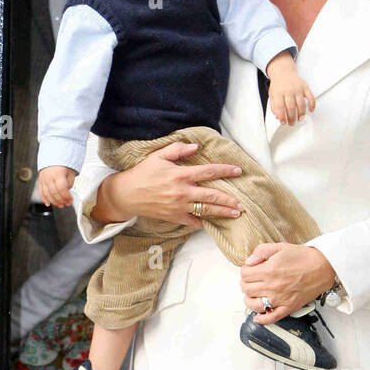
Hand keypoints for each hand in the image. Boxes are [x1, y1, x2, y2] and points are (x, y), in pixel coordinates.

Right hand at [39, 165, 76, 208]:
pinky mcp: (40, 181)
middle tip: (66, 203)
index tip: (70, 200)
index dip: (67, 197)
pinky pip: (40, 192)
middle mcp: (49, 176)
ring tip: (60, 204)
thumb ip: (69, 183)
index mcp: (58, 173)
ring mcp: (43, 179)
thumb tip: (67, 193)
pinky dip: (44, 199)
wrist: (53, 156)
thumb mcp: (70, 172)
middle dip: (61, 200)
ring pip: (47, 194)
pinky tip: (48, 203)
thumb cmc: (63, 164)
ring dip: (54, 202)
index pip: (62, 189)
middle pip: (54, 193)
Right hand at [91, 141, 244, 227]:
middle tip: (242, 203)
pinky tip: (214, 223)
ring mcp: (179, 206)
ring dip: (223, 212)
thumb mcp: (159, 156)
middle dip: (229, 199)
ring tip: (236, 214)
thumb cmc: (143, 173)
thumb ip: (178, 149)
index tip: (238, 171)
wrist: (127, 194)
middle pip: (213, 195)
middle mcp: (183, 191)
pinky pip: (193, 222)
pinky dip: (203, 223)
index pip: (209, 171)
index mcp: (181, 174)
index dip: (225, 170)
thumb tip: (196, 146)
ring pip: (207, 210)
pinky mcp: (174, 217)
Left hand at [240, 241, 335, 323]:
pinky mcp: (288, 307)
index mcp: (269, 270)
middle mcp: (272, 286)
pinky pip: (271, 318)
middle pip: (246, 289)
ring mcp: (280, 299)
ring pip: (254, 305)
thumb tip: (249, 261)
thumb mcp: (281, 247)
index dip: (245, 270)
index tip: (250, 270)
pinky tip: (257, 317)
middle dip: (246, 283)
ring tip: (253, 295)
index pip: (244, 274)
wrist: (323, 267)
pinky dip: (262, 319)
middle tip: (252, 281)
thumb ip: (262, 251)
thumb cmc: (304, 257)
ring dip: (249, 300)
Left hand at [266, 51, 315, 124]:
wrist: (283, 71)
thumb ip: (274, 106)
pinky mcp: (305, 86)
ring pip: (301, 103)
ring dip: (301, 113)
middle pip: (291, 107)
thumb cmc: (278, 84)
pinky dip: (312, 104)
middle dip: (292, 118)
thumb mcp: (272, 95)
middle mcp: (288, 90)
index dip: (282, 117)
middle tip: (292, 123)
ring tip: (300, 119)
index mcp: (279, 92)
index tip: (283, 122)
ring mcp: (297, 88)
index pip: (280, 107)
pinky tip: (311, 109)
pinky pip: (310, 96)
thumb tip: (278, 116)